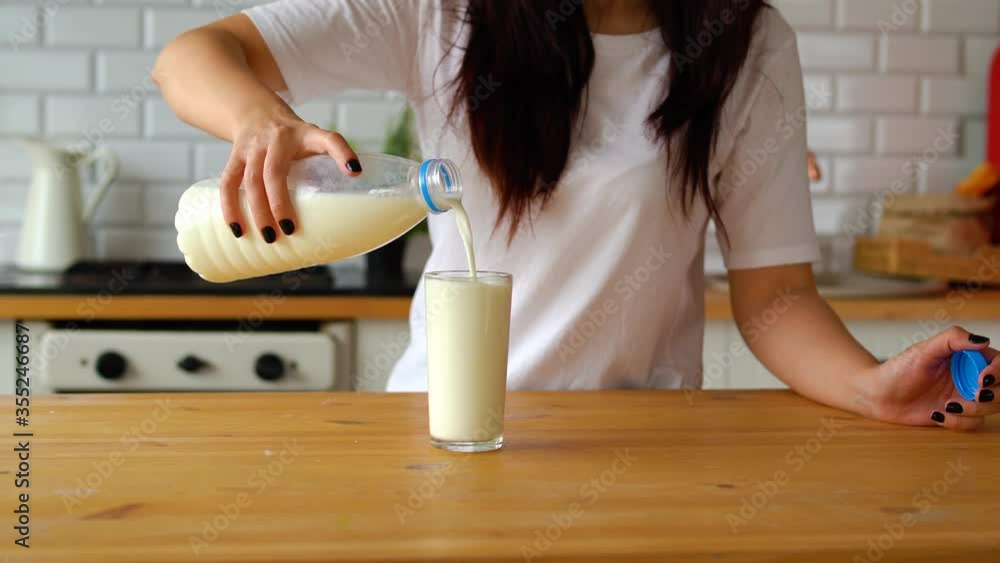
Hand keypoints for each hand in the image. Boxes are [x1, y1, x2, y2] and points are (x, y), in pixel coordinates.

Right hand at [220, 107, 360, 242]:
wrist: (257, 112)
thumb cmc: (294, 138)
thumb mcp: (314, 142)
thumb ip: (328, 166)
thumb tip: (347, 210)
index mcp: (307, 135)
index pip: (329, 140)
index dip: (343, 154)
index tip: (354, 171)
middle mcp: (279, 138)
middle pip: (275, 171)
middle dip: (280, 203)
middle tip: (289, 229)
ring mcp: (254, 146)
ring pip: (251, 179)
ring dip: (257, 210)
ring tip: (268, 237)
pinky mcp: (235, 155)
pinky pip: (229, 182)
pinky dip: (230, 207)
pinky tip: (238, 229)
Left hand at [864, 326, 996, 430]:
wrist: (878, 396)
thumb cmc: (898, 369)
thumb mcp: (923, 350)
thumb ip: (952, 339)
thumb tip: (983, 340)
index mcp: (967, 357)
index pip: (999, 362)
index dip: (999, 371)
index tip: (983, 378)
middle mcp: (970, 377)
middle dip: (995, 394)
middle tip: (976, 394)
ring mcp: (965, 397)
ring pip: (993, 407)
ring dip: (976, 409)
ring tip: (948, 406)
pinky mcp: (957, 415)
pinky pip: (973, 423)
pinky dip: (959, 422)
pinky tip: (937, 415)